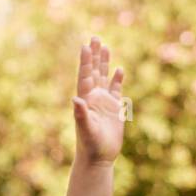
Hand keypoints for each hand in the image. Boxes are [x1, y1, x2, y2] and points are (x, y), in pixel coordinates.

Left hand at [72, 35, 125, 165]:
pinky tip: (119, 69)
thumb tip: (76, 99)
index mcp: (85, 100)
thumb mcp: (86, 129)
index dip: (85, 61)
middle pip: (94, 72)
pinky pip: (116, 90)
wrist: (98, 158)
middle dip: (94, 55)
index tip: (85, 46)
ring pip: (104, 77)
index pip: (85, 76)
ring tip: (105, 46)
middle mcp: (93, 98)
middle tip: (94, 37)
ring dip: (104, 63)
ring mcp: (104, 102)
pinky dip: (117, 80)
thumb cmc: (90, 145)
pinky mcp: (114, 109)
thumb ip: (81, 114)